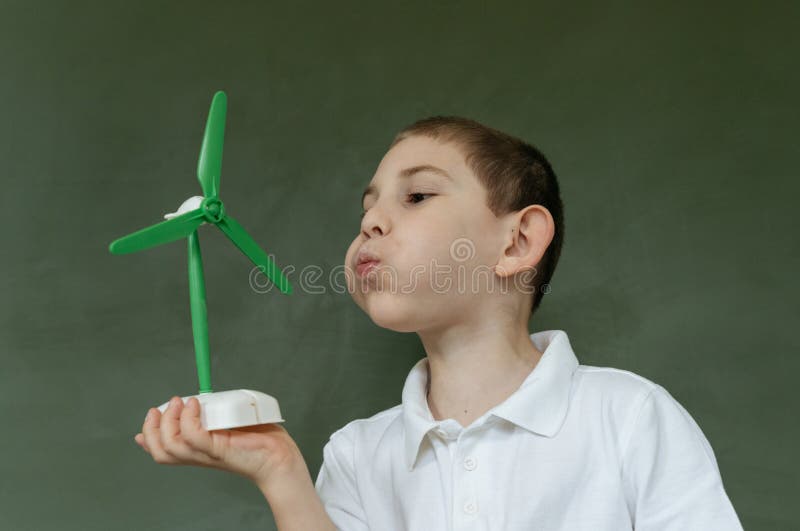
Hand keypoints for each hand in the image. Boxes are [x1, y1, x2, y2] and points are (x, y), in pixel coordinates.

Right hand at [134, 396, 301, 486]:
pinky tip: (195, 405)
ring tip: (179, 402)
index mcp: (198, 451)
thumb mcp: (229, 423)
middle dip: (152, 428)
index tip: (147, 421)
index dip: (149, 439)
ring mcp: (208, 453)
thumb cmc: (259, 439)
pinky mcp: (220, 449)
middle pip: (161, 451)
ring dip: (168, 421)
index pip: (164, 452)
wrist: (279, 457)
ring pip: (170, 446)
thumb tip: (203, 402)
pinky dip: (189, 419)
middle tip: (163, 406)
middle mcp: (199, 455)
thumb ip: (214, 415)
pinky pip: (193, 437)